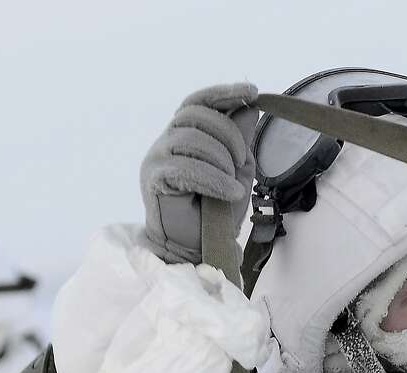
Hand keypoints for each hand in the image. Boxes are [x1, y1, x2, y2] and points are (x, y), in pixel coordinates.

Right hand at [140, 82, 258, 264]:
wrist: (200, 246)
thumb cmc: (217, 211)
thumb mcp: (237, 170)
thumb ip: (239, 139)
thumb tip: (249, 108)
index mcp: (185, 135)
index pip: (198, 102)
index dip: (223, 93)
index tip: (253, 92)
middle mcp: (167, 141)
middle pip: (197, 115)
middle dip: (229, 136)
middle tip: (242, 162)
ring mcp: (157, 158)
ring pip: (193, 139)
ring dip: (222, 161)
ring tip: (232, 185)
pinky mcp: (153, 178)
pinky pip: (186, 167)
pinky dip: (214, 180)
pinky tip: (229, 193)